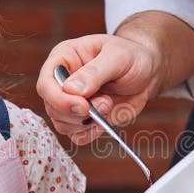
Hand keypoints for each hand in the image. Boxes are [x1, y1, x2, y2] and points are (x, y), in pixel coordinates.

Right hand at [36, 34, 161, 144]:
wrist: (147, 73)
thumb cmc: (131, 56)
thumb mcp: (117, 56)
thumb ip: (94, 72)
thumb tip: (71, 90)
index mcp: (63, 59)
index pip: (45, 84)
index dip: (59, 99)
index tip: (83, 105)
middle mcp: (62, 83)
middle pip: (52, 108)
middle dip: (78, 113)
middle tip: (106, 103)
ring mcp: (71, 103)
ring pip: (63, 125)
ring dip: (87, 123)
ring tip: (109, 105)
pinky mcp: (83, 120)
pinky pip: (78, 136)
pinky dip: (93, 133)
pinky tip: (107, 119)